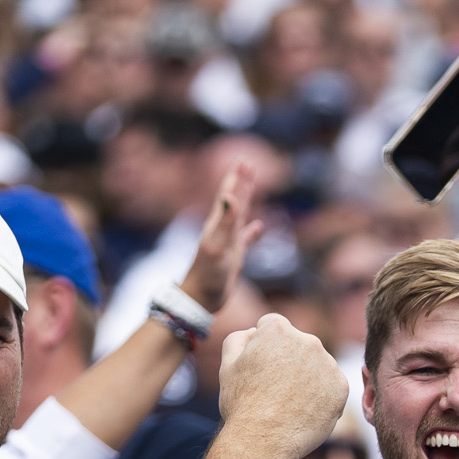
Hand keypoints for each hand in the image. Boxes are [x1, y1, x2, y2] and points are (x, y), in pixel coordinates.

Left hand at [180, 160, 267, 313]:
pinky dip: (253, 232)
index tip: (243, 160)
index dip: (236, 178)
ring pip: (240, 215)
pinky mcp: (233, 257)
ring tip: (251, 187)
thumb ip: (225, 221)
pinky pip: (246, 239)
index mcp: (218, 224)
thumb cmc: (207, 274)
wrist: (200, 298)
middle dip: (241, 182)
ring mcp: (228, 243)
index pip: (229, 194)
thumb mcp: (217, 245)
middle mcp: (223, 230)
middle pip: (235, 199)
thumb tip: (229, 195)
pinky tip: (258, 227)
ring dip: (246, 200)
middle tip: (247, 164)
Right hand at [213, 313, 348, 458]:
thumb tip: (255, 331)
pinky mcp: (341, 386)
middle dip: (288, 359)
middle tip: (274, 388)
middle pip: (298, 344)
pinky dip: (321, 396)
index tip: (260, 368)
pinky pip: (331, 386)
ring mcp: (328, 363)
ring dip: (307, 377)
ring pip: (317, 365)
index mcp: (278, 329)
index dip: (263, 346)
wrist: (264, 440)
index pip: (273, 326)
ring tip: (289, 402)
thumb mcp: (228, 364)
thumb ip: (240, 338)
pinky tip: (304, 410)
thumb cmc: (242, 403)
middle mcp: (308, 340)